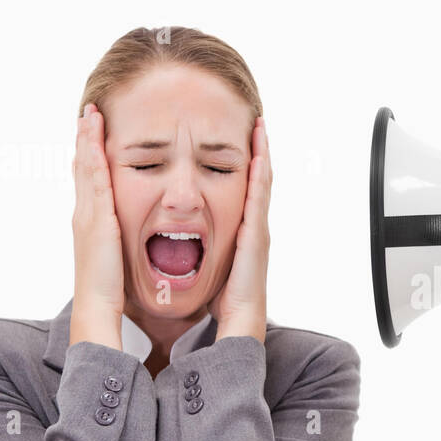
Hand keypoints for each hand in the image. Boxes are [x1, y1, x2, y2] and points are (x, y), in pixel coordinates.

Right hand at [70, 102, 124, 342]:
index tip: (92, 135)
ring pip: (85, 167)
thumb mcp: (115, 256)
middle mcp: (84, 213)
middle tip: (87, 114)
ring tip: (90, 114)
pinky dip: (94, 154)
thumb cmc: (110, 288)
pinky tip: (96, 136)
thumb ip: (119, 242)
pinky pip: (94, 178)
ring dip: (87, 139)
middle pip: (83, 168)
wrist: (98, 305)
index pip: (89, 182)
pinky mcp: (96, 217)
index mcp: (91, 223)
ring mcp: (87, 214)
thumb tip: (125, 235)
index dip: (90, 157)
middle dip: (85, 140)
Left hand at [211, 115, 271, 338]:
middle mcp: (252, 225)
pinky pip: (259, 198)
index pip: (243, 189)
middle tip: (257, 123)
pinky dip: (261, 175)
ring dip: (263, 154)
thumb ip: (200, 246)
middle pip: (258, 180)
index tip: (241, 140)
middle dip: (259, 151)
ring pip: (263, 182)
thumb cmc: (221, 295)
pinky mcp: (256, 234)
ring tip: (261, 128)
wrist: (237, 317)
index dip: (244, 164)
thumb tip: (177, 238)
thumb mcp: (208, 263)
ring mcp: (257, 228)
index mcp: (240, 230)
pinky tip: (261, 156)